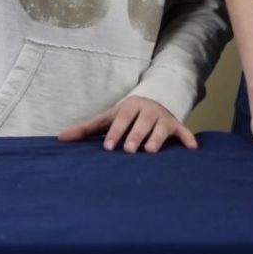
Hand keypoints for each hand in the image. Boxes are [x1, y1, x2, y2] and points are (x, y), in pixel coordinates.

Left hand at [58, 96, 197, 153]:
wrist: (154, 101)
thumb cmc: (125, 116)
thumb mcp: (107, 118)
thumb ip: (86, 129)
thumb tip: (60, 138)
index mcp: (129, 108)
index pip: (121, 120)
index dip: (115, 132)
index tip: (108, 147)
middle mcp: (147, 111)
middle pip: (141, 124)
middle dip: (135, 136)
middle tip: (129, 150)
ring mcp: (163, 119)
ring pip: (160, 129)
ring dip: (157, 139)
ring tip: (151, 151)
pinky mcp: (176, 127)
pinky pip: (183, 132)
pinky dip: (188, 139)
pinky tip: (192, 148)